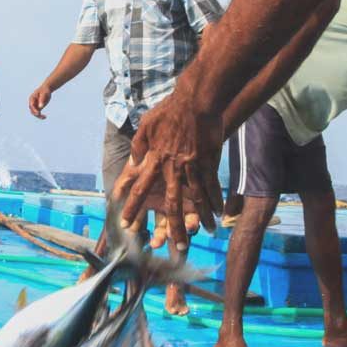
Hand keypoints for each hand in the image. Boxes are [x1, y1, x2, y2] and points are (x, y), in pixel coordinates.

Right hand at [27, 85, 52, 118]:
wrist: (46, 89)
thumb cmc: (45, 90)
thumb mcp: (44, 94)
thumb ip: (42, 100)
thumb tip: (40, 107)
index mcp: (32, 98)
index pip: (31, 105)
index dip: (34, 110)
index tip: (38, 113)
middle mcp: (32, 103)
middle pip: (32, 110)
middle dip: (36, 114)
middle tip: (42, 116)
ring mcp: (35, 105)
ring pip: (34, 113)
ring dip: (38, 116)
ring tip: (44, 117)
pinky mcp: (38, 107)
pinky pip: (38, 113)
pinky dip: (40, 116)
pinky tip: (45, 117)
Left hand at [113, 93, 222, 249]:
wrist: (195, 100)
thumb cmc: (170, 110)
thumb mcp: (146, 125)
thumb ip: (139, 145)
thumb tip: (134, 160)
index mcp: (154, 160)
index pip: (139, 189)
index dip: (133, 209)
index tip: (127, 225)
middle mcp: (171, 168)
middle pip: (171, 204)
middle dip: (173, 227)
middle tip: (173, 246)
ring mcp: (191, 166)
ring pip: (196, 199)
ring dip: (201, 218)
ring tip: (206, 233)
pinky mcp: (207, 162)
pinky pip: (211, 187)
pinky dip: (216, 201)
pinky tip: (219, 214)